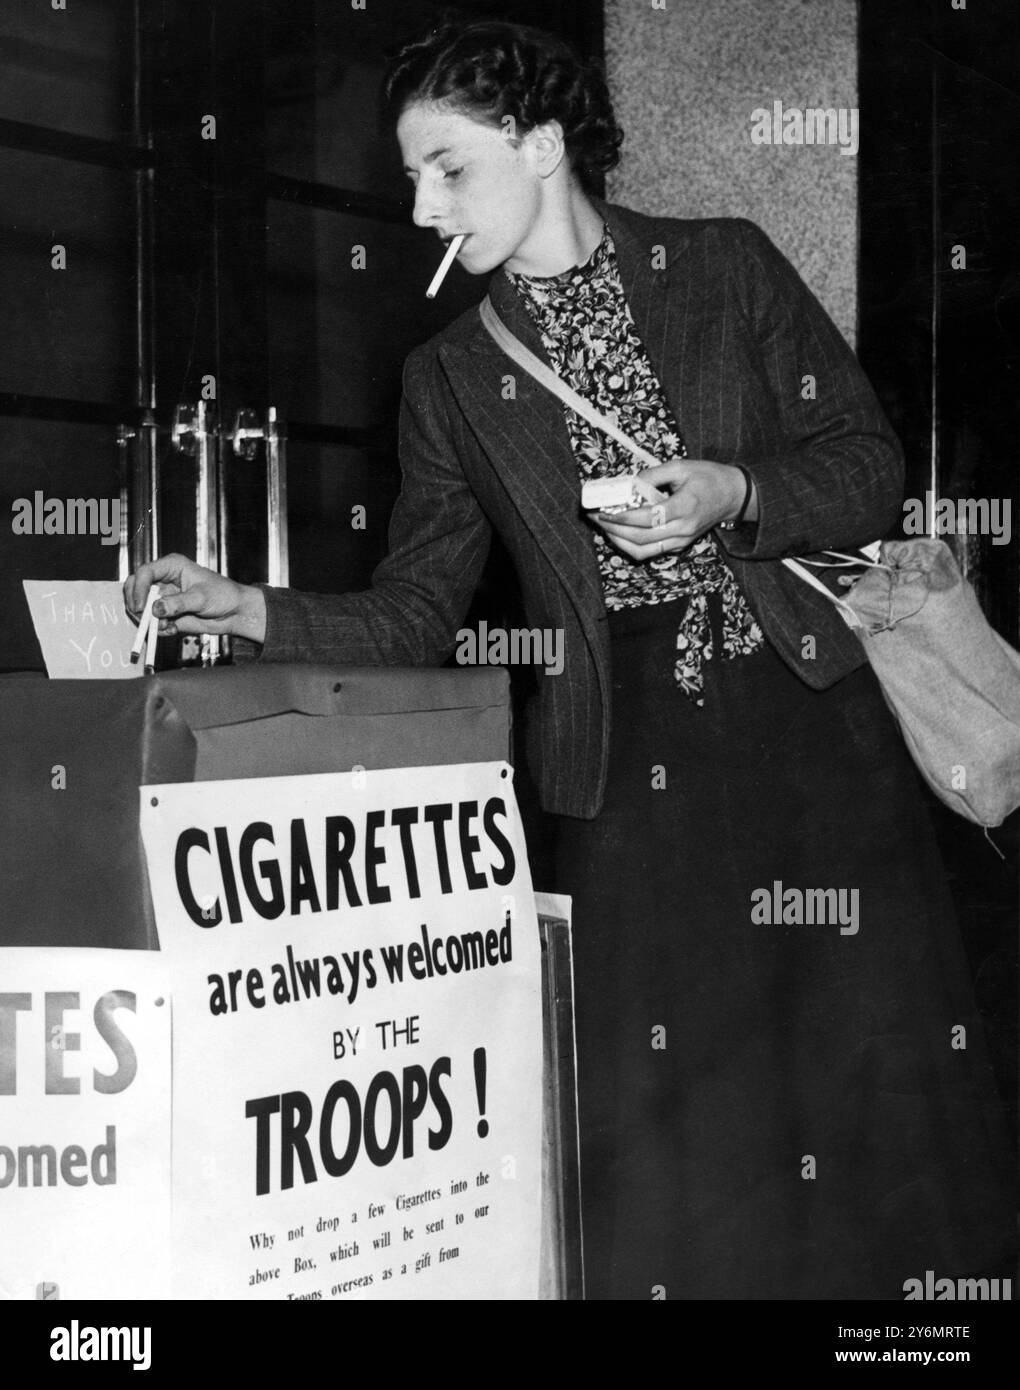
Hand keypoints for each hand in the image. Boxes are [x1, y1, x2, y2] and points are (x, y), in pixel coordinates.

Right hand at [123, 554, 266, 643]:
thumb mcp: (201, 598)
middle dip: (136, 606)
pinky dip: (158, 629)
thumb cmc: (223, 595)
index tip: (141, 607)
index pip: (144, 573)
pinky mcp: (166, 614)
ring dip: (148, 621)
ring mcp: (163, 598)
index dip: (138, 589)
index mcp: (171, 566)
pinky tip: (173, 629)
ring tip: (166, 626)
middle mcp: (163, 581)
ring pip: (140, 608)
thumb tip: (156, 609)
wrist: (233, 612)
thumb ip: (178, 603)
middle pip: (134, 589)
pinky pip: (152, 623)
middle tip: (144, 620)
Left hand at [592, 460, 751, 560]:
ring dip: (619, 541)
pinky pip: (650, 552)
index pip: (648, 517)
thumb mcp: (682, 466)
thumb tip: (628, 483)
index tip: (604, 509)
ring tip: (603, 526)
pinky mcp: (679, 546)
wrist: (732, 496)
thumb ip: (654, 474)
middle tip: (595, 516)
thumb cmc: (708, 477)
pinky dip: (631, 545)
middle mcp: (683, 529)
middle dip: (613, 529)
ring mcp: (681, 541)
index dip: (623, 516)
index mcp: (685, 506)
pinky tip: (619, 532)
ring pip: (643, 551)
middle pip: (641, 538)